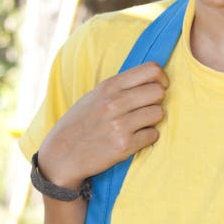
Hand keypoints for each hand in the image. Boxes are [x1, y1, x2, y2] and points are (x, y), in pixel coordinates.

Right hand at [37, 62, 167, 189]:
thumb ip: (120, 86)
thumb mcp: (95, 95)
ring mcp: (120, 124)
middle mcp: (115, 102)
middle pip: (158, 91)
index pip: (151, 70)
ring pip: (158, 113)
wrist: (62, 154)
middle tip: (147, 108)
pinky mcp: (124, 145)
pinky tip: (135, 138)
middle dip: (157, 100)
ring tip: (139, 124)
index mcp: (109, 86)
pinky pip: (153, 135)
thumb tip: (153, 78)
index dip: (161, 78)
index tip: (159, 86)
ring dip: (153, 120)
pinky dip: (148, 137)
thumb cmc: (81, 122)